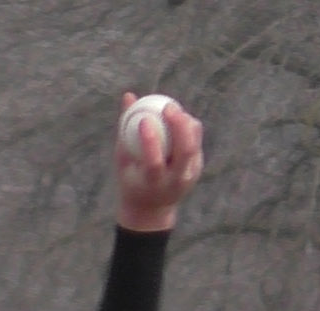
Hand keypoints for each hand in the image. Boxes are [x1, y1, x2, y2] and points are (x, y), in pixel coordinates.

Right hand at [115, 91, 204, 231]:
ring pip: (193, 145)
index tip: (144, 119)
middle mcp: (175, 182)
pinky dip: (188, 127)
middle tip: (168, 107)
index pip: (154, 163)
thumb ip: (124, 129)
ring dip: (186, 124)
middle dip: (179, 127)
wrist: (151, 206)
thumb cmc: (131, 178)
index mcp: (153, 184)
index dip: (150, 140)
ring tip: (172, 109)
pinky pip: (196, 142)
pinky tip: (178, 116)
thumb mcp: (122, 158)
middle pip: (184, 152)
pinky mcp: (197, 167)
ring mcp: (189, 175)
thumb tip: (129, 95)